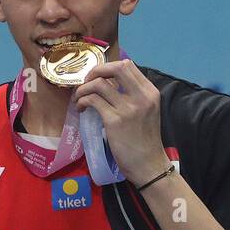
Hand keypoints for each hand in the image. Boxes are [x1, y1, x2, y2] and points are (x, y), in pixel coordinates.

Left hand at [72, 58, 169, 186]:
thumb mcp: (147, 111)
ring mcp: (128, 108)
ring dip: (83, 89)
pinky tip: (81, 109)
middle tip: (86, 83)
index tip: (97, 77)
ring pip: (99, 84)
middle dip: (95, 71)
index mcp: (150, 92)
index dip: (107, 67)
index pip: (127, 65)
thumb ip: (134, 96)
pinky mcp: (115, 121)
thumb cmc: (145, 140)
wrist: (148, 164)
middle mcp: (141, 96)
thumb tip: (110, 84)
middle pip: (115, 68)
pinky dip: (82, 101)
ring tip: (79, 99)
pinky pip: (92, 101)